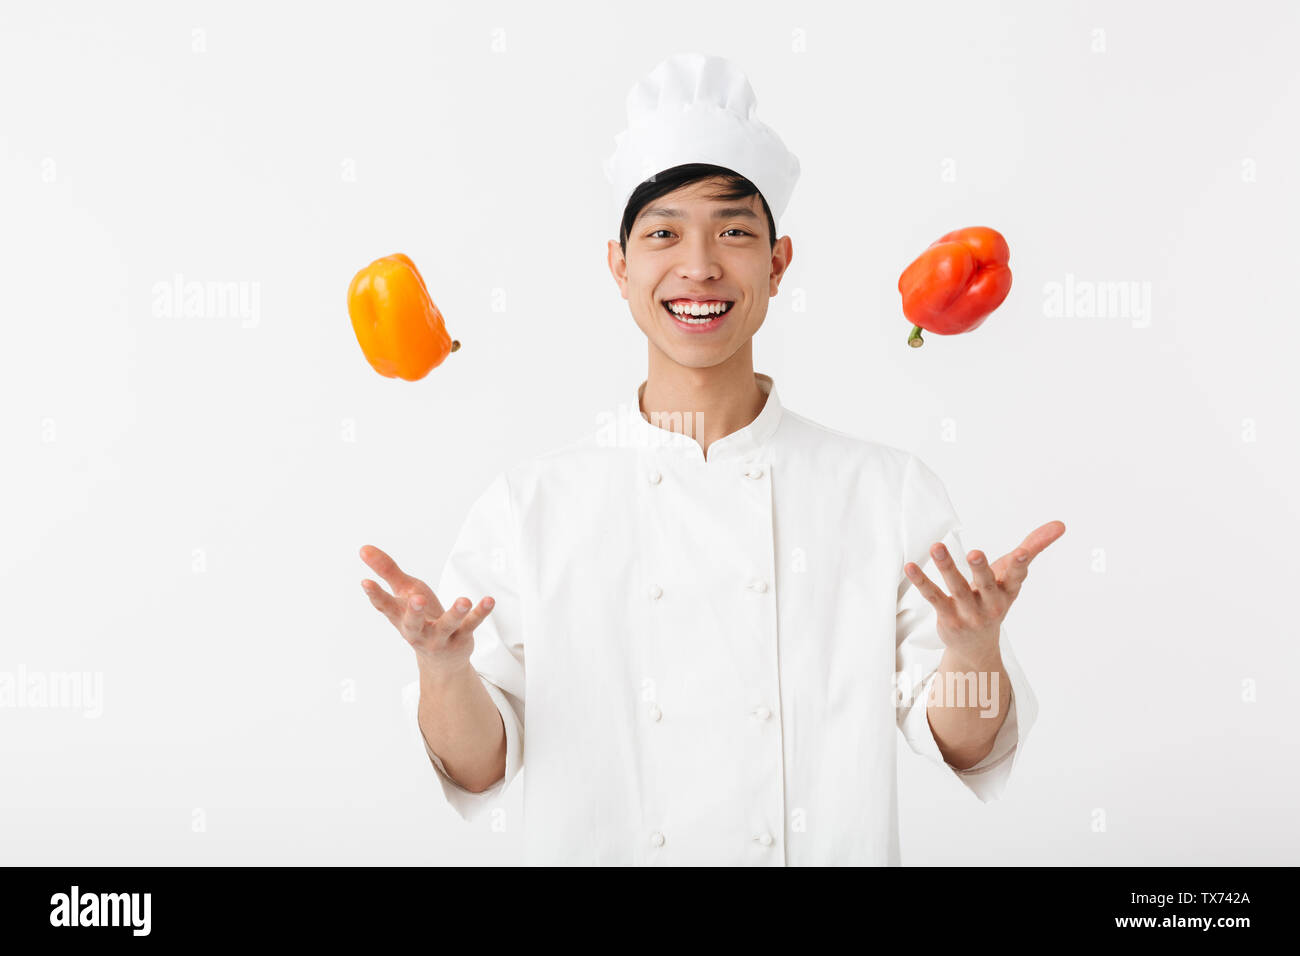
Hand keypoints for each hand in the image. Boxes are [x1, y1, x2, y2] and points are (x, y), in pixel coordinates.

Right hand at [359, 544, 495, 679]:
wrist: (441, 659)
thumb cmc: (420, 618)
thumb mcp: (404, 593)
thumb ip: (387, 571)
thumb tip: (363, 548)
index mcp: (400, 618)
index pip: (385, 608)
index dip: (375, 595)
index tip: (366, 582)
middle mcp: (418, 631)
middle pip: (413, 624)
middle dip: (414, 612)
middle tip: (417, 598)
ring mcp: (440, 637)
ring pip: (447, 626)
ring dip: (456, 613)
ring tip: (464, 600)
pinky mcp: (461, 638)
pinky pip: (471, 625)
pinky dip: (480, 613)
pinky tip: (489, 600)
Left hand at [903, 521, 1064, 670]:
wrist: (977, 647)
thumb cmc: (996, 599)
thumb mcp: (1013, 576)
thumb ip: (1034, 547)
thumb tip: (1060, 524)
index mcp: (1008, 591)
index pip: (1016, 578)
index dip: (1020, 566)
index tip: (1023, 553)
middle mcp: (991, 604)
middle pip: (986, 584)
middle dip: (981, 569)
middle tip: (976, 553)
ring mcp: (969, 613)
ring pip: (957, 588)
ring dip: (947, 567)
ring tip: (937, 547)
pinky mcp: (948, 618)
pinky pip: (934, 597)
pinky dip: (922, 582)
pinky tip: (910, 567)